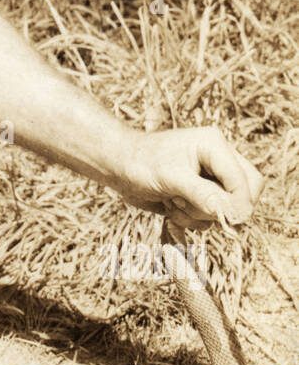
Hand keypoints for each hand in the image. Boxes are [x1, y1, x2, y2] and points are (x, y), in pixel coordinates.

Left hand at [117, 126, 262, 229]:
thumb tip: (231, 213)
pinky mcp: (201, 195)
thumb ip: (202, 194)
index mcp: (215, 145)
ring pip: (227, 209)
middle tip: (194, 207)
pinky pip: (211, 217)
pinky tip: (171, 207)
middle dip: (221, 208)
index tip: (223, 218)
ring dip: (199, 214)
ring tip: (173, 201)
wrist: (117, 168)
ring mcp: (210, 179)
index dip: (238, 203)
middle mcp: (218, 161)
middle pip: (246, 194)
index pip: (246, 180)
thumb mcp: (171, 177)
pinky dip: (191, 219)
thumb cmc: (140, 164)